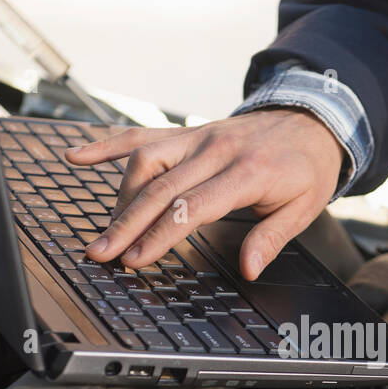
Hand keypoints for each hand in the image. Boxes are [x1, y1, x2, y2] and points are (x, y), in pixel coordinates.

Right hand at [64, 108, 343, 279]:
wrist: (311, 119)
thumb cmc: (305, 169)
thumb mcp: (303, 209)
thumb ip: (272, 239)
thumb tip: (249, 269)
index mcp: (246, 172)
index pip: (192, 207)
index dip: (160, 234)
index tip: (136, 259)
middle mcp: (215, 150)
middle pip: (160, 188)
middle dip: (126, 223)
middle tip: (101, 252)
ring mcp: (197, 137)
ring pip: (146, 160)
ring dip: (121, 196)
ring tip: (107, 229)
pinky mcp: (186, 132)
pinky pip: (141, 135)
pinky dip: (106, 145)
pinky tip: (77, 157)